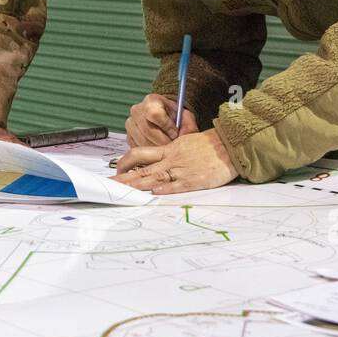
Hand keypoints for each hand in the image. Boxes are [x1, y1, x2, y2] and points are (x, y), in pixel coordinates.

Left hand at [112, 129, 238, 194]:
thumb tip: (160, 158)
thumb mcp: (186, 142)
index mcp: (169, 149)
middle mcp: (171, 159)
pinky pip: (176, 186)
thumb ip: (172, 150)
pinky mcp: (194, 180)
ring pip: (154, 179)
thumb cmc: (209, 145)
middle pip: (142, 169)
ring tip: (121, 193)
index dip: (125, 162)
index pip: (140, 154)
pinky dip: (164, 190)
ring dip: (136, 187)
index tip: (116, 170)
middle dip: (123, 178)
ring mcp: (181, 170)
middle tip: (108, 185)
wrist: (229, 145)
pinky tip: (153, 194)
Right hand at [125, 93, 198, 147]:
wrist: (165, 117)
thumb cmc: (174, 116)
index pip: (154, 113)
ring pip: (142, 141)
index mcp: (151, 100)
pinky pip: (138, 148)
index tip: (175, 133)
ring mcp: (131, 124)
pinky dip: (149, 152)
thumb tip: (185, 134)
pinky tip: (158, 150)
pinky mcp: (128, 137)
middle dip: (163, 141)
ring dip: (157, 148)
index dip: (166, 126)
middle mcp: (137, 110)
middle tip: (173, 146)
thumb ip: (188, 123)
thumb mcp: (185, 116)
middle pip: (148, 130)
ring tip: (167, 149)